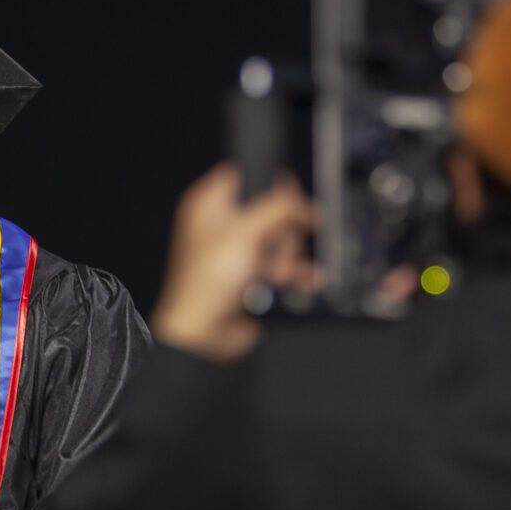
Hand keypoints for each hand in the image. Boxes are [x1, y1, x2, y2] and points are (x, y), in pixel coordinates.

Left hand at [150, 164, 317, 361]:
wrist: (206, 333)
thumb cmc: (206, 283)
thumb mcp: (246, 231)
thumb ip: (278, 207)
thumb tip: (299, 197)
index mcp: (209, 205)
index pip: (247, 177)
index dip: (271, 186)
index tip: (289, 199)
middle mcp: (223, 226)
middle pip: (272, 211)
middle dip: (283, 232)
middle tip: (277, 245)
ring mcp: (238, 252)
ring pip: (280, 240)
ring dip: (288, 256)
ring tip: (280, 272)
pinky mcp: (251, 276)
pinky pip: (282, 265)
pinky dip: (295, 273)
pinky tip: (304, 279)